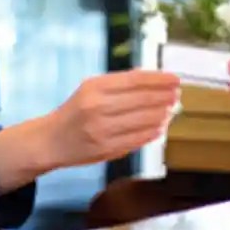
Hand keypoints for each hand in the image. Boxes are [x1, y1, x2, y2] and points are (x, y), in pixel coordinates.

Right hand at [44, 69, 180, 168]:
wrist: (51, 140)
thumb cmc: (76, 111)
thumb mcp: (90, 89)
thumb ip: (119, 84)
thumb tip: (154, 79)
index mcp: (94, 87)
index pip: (135, 80)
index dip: (159, 79)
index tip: (175, 79)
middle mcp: (97, 107)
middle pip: (142, 99)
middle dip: (164, 97)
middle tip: (177, 95)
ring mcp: (102, 130)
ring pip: (142, 121)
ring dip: (162, 115)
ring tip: (171, 110)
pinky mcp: (105, 150)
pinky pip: (137, 140)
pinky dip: (152, 133)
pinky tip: (161, 127)